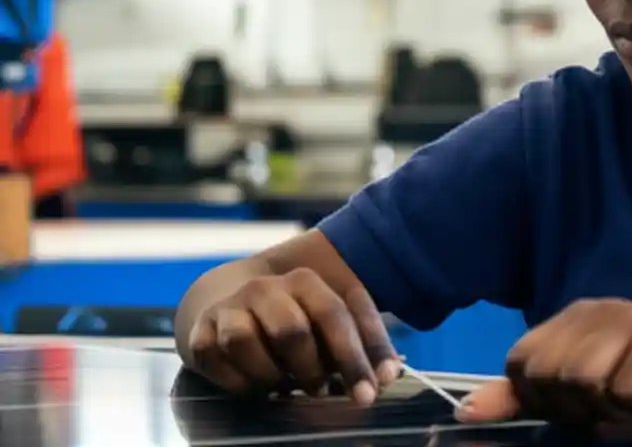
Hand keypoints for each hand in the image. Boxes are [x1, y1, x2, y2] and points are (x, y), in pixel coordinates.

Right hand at [186, 268, 399, 404]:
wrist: (226, 299)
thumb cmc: (293, 316)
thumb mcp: (329, 320)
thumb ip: (362, 345)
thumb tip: (390, 376)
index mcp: (305, 281)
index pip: (338, 314)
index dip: (357, 356)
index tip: (370, 392)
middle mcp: (266, 288)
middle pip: (293, 332)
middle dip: (312, 371)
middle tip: (320, 390)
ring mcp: (230, 308)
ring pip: (247, 343)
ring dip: (271, 376)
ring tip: (285, 386)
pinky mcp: (201, 331)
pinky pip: (217, 360)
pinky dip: (239, 382)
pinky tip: (254, 387)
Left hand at [459, 299, 631, 423]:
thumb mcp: (590, 399)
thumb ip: (531, 400)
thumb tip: (466, 412)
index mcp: (574, 319)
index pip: (520, 364)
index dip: (544, 399)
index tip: (585, 404)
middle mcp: (598, 310)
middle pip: (548, 376)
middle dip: (579, 406)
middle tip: (620, 398)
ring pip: (583, 383)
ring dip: (615, 407)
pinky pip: (628, 392)